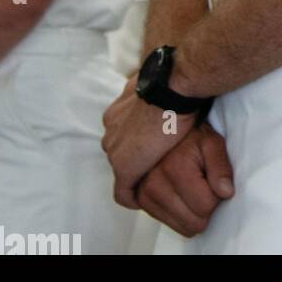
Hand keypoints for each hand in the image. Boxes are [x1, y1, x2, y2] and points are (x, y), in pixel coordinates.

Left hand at [101, 75, 194, 208]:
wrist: (171, 88)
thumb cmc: (170, 81)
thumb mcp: (156, 82)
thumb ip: (151, 89)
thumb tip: (163, 81)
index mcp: (117, 111)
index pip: (122, 131)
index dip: (136, 139)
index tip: (151, 143)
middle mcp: (111, 129)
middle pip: (119, 150)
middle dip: (134, 157)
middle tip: (155, 162)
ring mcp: (116, 150)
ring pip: (122, 169)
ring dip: (136, 174)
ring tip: (154, 180)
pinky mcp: (125, 168)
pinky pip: (124, 192)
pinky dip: (133, 197)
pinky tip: (146, 200)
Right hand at [135, 122, 233, 236]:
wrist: (164, 124)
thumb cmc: (192, 134)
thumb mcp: (212, 142)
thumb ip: (221, 166)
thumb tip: (225, 192)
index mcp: (175, 168)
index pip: (205, 207)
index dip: (216, 196)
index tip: (212, 179)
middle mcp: (154, 184)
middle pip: (193, 223)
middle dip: (204, 207)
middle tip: (202, 184)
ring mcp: (144, 195)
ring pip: (182, 227)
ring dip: (191, 212)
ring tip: (191, 186)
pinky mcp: (141, 201)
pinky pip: (169, 223)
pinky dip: (179, 214)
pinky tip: (180, 193)